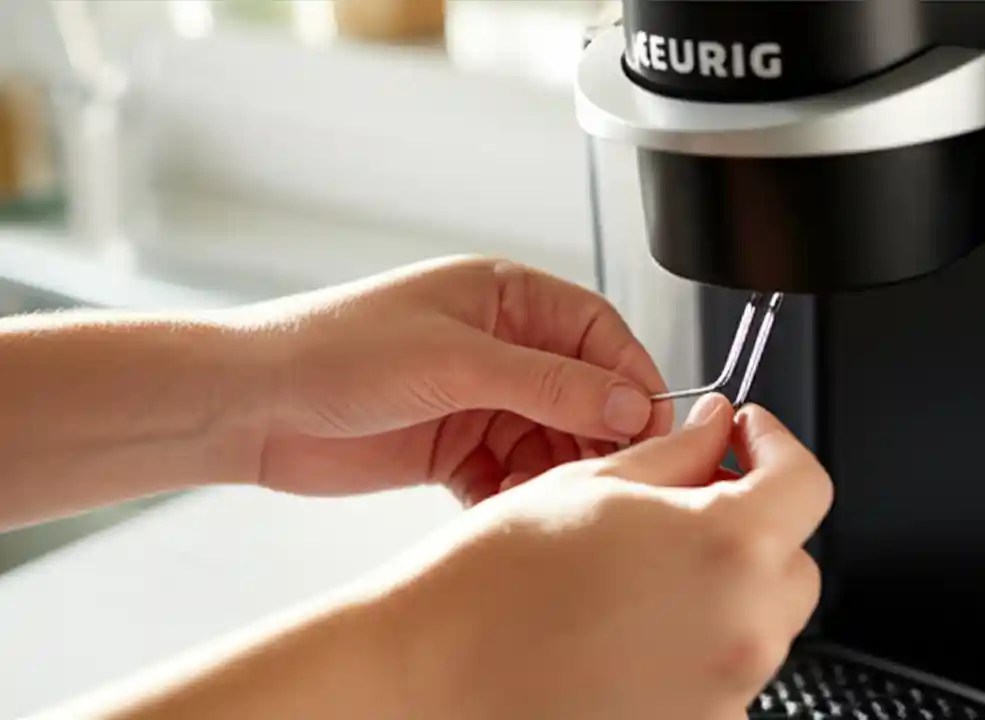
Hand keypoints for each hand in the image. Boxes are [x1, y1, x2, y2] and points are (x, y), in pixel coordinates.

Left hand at [229, 257, 672, 502]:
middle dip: (598, 432)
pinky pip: (508, 473)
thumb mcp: (455, 360)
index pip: (597, 333)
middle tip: (612, 475)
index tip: (651, 424)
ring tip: (555, 497)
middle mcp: (497, 346)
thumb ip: (548, 382)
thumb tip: (631, 401)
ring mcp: (476, 398)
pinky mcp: (452, 447)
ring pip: (550, 438)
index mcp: (504, 299)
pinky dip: (515, 494)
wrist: (249, 406)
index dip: (630, 377)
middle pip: (582, 391)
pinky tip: (508, 509)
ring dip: (557, 470)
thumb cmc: (334, 350)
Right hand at [376, 394, 832, 719]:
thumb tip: (717, 429)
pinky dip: (696, 651)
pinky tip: (630, 635)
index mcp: (726, 547)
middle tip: (690, 506)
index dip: (776, 446)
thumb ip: (676, 454)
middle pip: (793, 562)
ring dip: (723, 591)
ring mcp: (725, 694)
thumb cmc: (491, 583)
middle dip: (754, 526)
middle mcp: (743, 629)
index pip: (806, 483)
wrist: (429, 677)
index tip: (747, 438)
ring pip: (761, 624)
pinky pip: (725, 681)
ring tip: (640, 580)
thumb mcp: (592, 488)